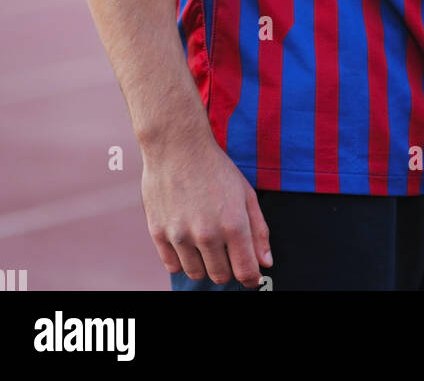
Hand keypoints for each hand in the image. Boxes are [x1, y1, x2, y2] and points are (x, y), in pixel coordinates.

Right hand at [141, 135, 272, 285]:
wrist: (177, 146)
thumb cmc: (214, 167)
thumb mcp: (246, 193)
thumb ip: (259, 230)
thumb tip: (265, 262)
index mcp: (233, 224)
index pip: (245, 271)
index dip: (250, 277)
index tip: (250, 275)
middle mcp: (207, 234)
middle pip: (220, 276)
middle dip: (227, 268)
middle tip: (225, 248)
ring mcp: (180, 235)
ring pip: (196, 273)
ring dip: (204, 264)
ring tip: (205, 240)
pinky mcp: (158, 233)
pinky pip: (173, 266)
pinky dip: (182, 259)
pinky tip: (188, 240)